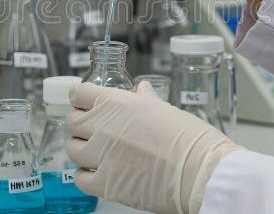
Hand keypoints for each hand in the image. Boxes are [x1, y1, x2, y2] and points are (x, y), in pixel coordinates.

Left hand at [67, 81, 243, 213]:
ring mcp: (102, 156)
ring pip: (72, 148)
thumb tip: (139, 90)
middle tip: (91, 127)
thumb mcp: (166, 108)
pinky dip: (84, 175)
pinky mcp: (105, 184)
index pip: (79, 93)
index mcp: (118, 103)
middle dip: (80, 123)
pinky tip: (94, 173)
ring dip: (81, 148)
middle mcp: (104, 126)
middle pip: (72, 120)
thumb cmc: (191, 140)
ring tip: (93, 151)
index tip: (83, 102)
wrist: (201, 172)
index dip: (80, 97)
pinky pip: (80, 178)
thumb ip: (145, 99)